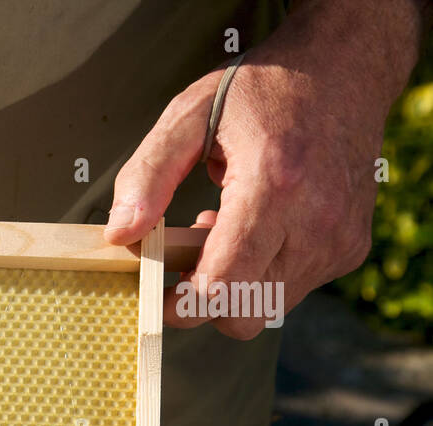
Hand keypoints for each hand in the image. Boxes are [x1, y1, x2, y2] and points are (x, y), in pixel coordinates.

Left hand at [104, 0, 422, 338]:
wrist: (343, 68)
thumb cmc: (260, 90)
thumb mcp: (188, 116)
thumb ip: (147, 176)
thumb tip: (119, 235)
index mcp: (273, 185)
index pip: (222, 285)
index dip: (182, 304)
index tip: (158, 295)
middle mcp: (316, 221)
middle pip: (244, 313)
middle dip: (206, 300)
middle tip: (185, 258)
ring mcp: (339, 239)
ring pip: (268, 309)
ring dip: (236, 285)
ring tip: (225, 231)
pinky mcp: (351, 248)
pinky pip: (294, 290)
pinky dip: (266, 275)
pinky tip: (257, 230)